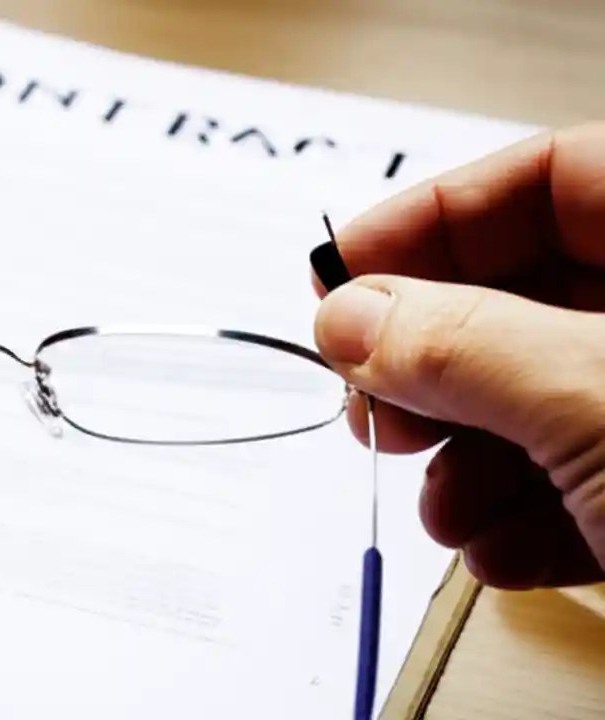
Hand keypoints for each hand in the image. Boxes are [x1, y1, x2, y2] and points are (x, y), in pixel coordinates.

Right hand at [312, 121, 604, 588]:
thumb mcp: (594, 402)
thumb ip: (462, 347)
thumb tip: (347, 316)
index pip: (552, 178)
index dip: (434, 217)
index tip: (338, 274)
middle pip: (531, 299)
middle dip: (435, 363)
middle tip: (367, 401)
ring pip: (544, 400)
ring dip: (468, 461)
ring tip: (439, 506)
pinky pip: (585, 484)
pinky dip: (525, 518)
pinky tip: (497, 550)